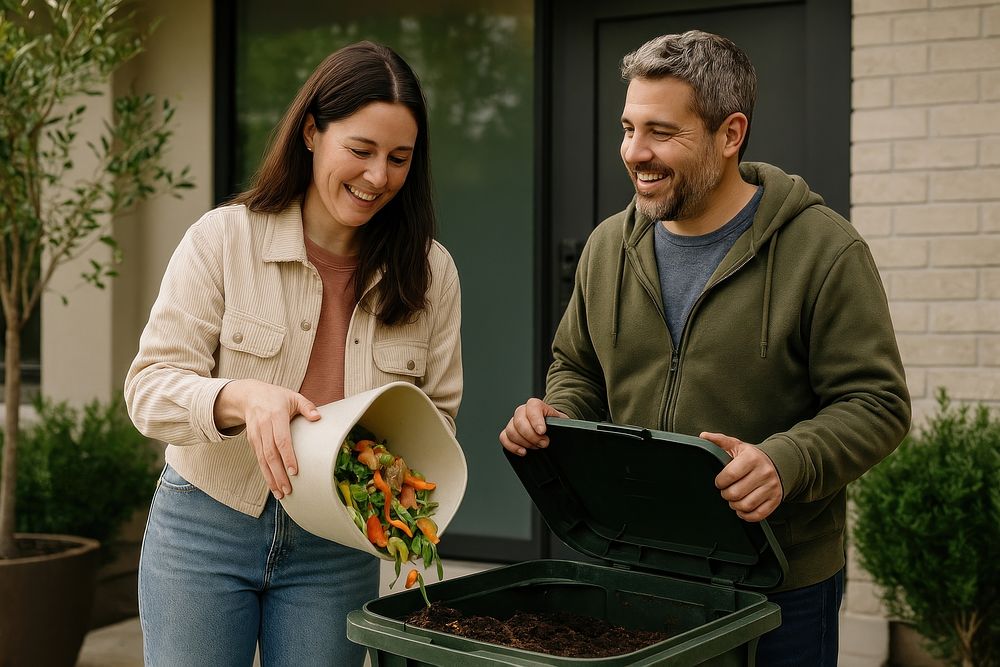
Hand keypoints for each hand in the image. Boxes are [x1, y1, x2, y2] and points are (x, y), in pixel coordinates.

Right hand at [215, 379, 319, 498]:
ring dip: (270, 478)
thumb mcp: (293, 396)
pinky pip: (258, 459)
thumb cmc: (276, 397)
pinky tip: (272, 484)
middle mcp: (263, 426)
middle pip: (270, 454)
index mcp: (276, 415)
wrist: (249, 395)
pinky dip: (265, 473)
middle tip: (288, 490)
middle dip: (278, 474)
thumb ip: (307, 406)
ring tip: (280, 493)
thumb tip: (318, 417)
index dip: (287, 456)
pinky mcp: (251, 441)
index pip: (281, 440)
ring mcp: (255, 434)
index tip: (294, 472)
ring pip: (262, 460)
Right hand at [499, 398, 566, 455]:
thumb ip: (561, 424)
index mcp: (536, 405)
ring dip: (524, 442)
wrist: (552, 428)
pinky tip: (523, 451)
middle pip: (519, 421)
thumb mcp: (562, 422)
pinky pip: (504, 438)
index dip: (536, 420)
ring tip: (536, 446)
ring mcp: (514, 421)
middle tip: (544, 443)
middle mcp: (523, 411)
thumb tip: (561, 433)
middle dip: (531, 436)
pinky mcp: (509, 432)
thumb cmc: (556, 424)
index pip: (532, 407)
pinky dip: (512, 446)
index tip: (542, 431)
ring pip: (511, 430)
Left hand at [701, 431, 782, 521]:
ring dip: (735, 505)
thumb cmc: (751, 457)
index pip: (730, 475)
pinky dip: (746, 515)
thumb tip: (703, 436)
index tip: (719, 482)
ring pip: (746, 505)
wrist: (776, 463)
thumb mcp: (736, 445)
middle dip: (726, 494)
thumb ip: (719, 441)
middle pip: (736, 493)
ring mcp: (771, 487)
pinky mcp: (776, 500)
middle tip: (726, 491)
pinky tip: (742, 508)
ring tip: (734, 499)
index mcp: (752, 458)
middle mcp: (764, 472)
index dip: (720, 482)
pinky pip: (758, 515)